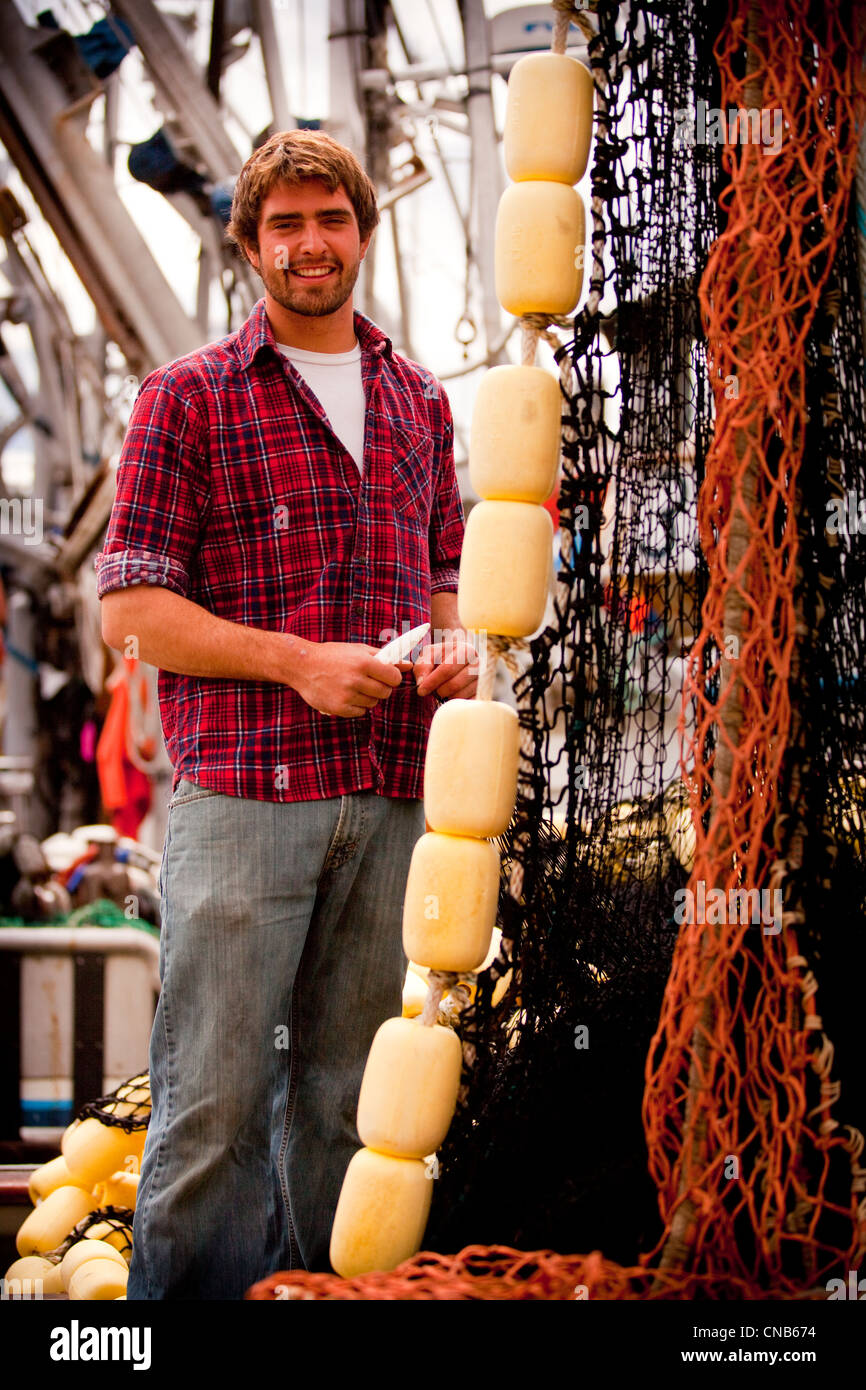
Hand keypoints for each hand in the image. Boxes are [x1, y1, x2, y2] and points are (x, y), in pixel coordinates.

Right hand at [292, 641, 410, 717]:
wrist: (302, 665)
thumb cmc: (333, 655)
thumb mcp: (358, 650)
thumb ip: (384, 657)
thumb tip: (409, 665)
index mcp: (363, 663)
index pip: (394, 677)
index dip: (392, 677)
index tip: (386, 675)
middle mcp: (356, 680)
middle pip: (386, 692)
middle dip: (382, 687)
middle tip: (369, 681)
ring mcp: (347, 695)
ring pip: (373, 703)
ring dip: (369, 696)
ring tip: (354, 686)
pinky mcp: (338, 708)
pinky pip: (360, 711)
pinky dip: (357, 705)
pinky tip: (346, 695)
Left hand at [413, 630, 479, 700]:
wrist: (461, 658)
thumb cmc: (443, 656)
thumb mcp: (430, 654)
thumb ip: (423, 665)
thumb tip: (421, 682)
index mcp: (465, 650)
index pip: (447, 670)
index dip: (432, 682)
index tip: (421, 691)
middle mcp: (478, 663)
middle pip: (455, 684)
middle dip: (439, 691)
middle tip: (433, 691)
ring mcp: (483, 678)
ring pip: (462, 695)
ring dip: (447, 697)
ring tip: (442, 691)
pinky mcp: (483, 691)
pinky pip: (469, 702)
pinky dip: (457, 703)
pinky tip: (451, 697)